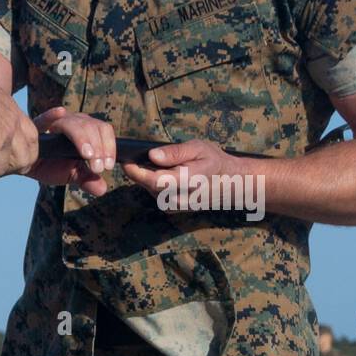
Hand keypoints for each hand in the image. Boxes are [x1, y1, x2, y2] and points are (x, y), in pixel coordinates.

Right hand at [25, 107, 114, 196]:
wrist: (26, 164)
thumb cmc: (50, 164)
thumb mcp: (71, 175)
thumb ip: (87, 179)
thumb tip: (102, 189)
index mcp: (86, 131)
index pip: (104, 131)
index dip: (110, 147)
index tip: (108, 166)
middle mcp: (74, 122)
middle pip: (93, 126)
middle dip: (99, 147)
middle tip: (99, 167)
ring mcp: (57, 122)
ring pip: (75, 123)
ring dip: (84, 139)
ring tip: (87, 156)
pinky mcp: (39, 125)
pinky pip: (46, 118)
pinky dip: (52, 115)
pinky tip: (60, 113)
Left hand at [121, 138, 240, 210]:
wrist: (231, 182)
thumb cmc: (214, 160)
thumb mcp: (198, 148)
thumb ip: (175, 152)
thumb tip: (152, 155)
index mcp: (189, 181)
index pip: (155, 181)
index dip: (136, 172)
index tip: (125, 160)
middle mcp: (182, 198)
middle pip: (149, 187)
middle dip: (137, 172)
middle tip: (132, 157)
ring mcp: (178, 206)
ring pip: (151, 192)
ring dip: (145, 178)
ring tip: (147, 163)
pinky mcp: (174, 208)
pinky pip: (156, 195)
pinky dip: (152, 184)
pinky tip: (158, 173)